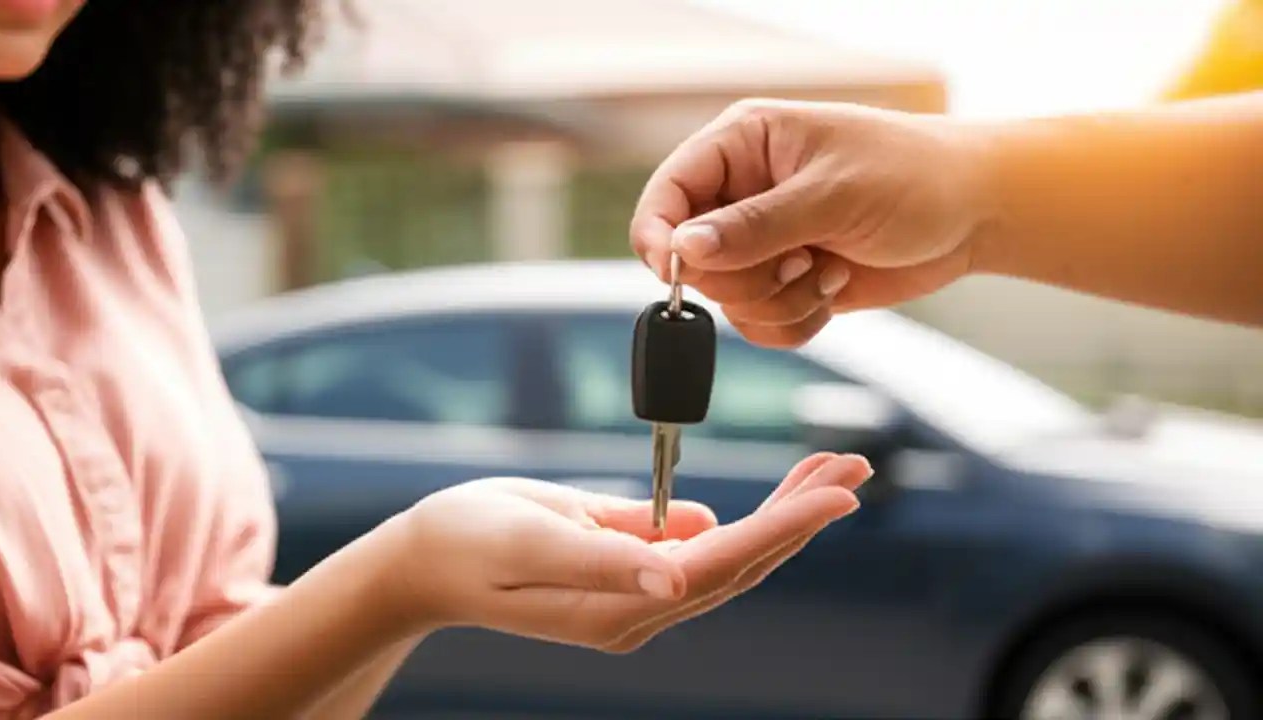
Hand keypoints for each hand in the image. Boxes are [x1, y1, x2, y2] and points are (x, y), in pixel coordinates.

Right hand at [385, 453, 868, 651]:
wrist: (424, 560)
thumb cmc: (465, 542)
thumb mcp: (525, 541)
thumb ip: (602, 557)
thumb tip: (679, 579)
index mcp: (618, 606)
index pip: (723, 564)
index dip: (784, 528)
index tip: (838, 495)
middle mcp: (639, 608)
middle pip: (742, 562)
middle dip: (802, 517)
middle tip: (854, 468)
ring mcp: (637, 594)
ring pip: (733, 555)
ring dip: (785, 515)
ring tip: (832, 473)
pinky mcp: (631, 572)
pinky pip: (706, 547)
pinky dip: (748, 517)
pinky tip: (779, 498)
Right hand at [631, 99, 996, 347]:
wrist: (974, 213)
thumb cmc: (913, 176)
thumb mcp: (832, 194)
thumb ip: (755, 225)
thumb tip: (684, 250)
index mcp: (742, 145)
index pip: (667, 194)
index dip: (660, 237)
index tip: (676, 272)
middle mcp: (742, 194)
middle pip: (691, 261)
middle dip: (746, 275)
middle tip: (799, 258)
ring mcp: (763, 242)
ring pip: (726, 300)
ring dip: (780, 299)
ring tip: (829, 268)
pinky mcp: (786, 282)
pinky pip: (759, 324)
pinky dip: (795, 320)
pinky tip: (835, 286)